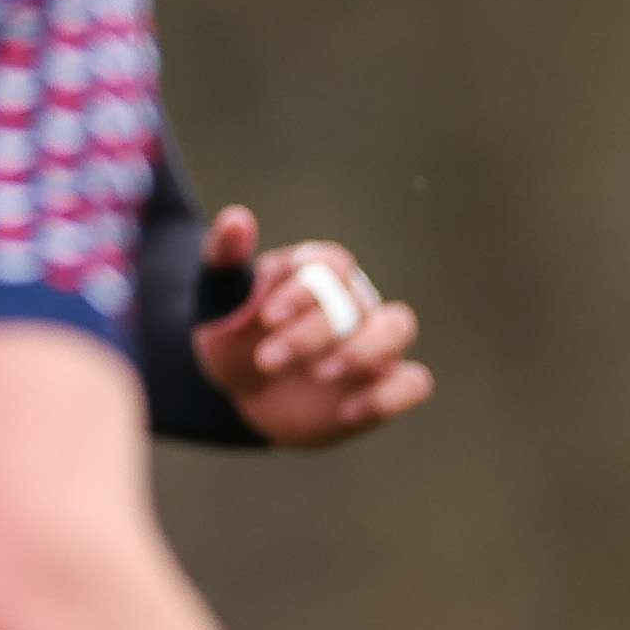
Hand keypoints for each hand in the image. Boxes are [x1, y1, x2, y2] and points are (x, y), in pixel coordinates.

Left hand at [191, 212, 435, 447]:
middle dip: (313, 332)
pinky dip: (389, 396)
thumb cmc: (232, 339)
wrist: (241, 395)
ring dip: (363, 351)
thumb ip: (223, 258)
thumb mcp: (215, 301)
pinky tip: (346, 412)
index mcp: (317, 273)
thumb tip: (237, 218)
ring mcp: (372, 343)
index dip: (305, 289)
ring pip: (398, 328)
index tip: (266, 319)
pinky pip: (413, 383)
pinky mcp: (382, 385)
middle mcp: (351, 301)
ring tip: (320, 375)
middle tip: (267, 360)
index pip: (332, 265)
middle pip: (358, 301)